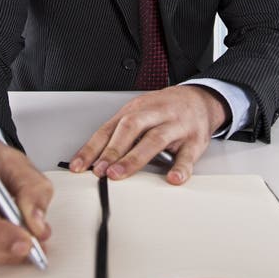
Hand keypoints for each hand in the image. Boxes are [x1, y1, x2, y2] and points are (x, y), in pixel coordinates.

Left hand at [69, 86, 229, 184]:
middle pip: (131, 128)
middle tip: (100, 171)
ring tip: (120, 174)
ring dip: (135, 158)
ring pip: (155, 139)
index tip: (79, 167)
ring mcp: (175, 126)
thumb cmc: (164, 110)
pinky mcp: (195, 140)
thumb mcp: (139, 114)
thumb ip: (119, 134)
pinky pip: (188, 154)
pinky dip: (180, 167)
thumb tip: (93, 161)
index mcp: (136, 109)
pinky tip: (172, 178)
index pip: (109, 128)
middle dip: (113, 150)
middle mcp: (155, 114)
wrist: (199, 99)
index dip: (92, 148)